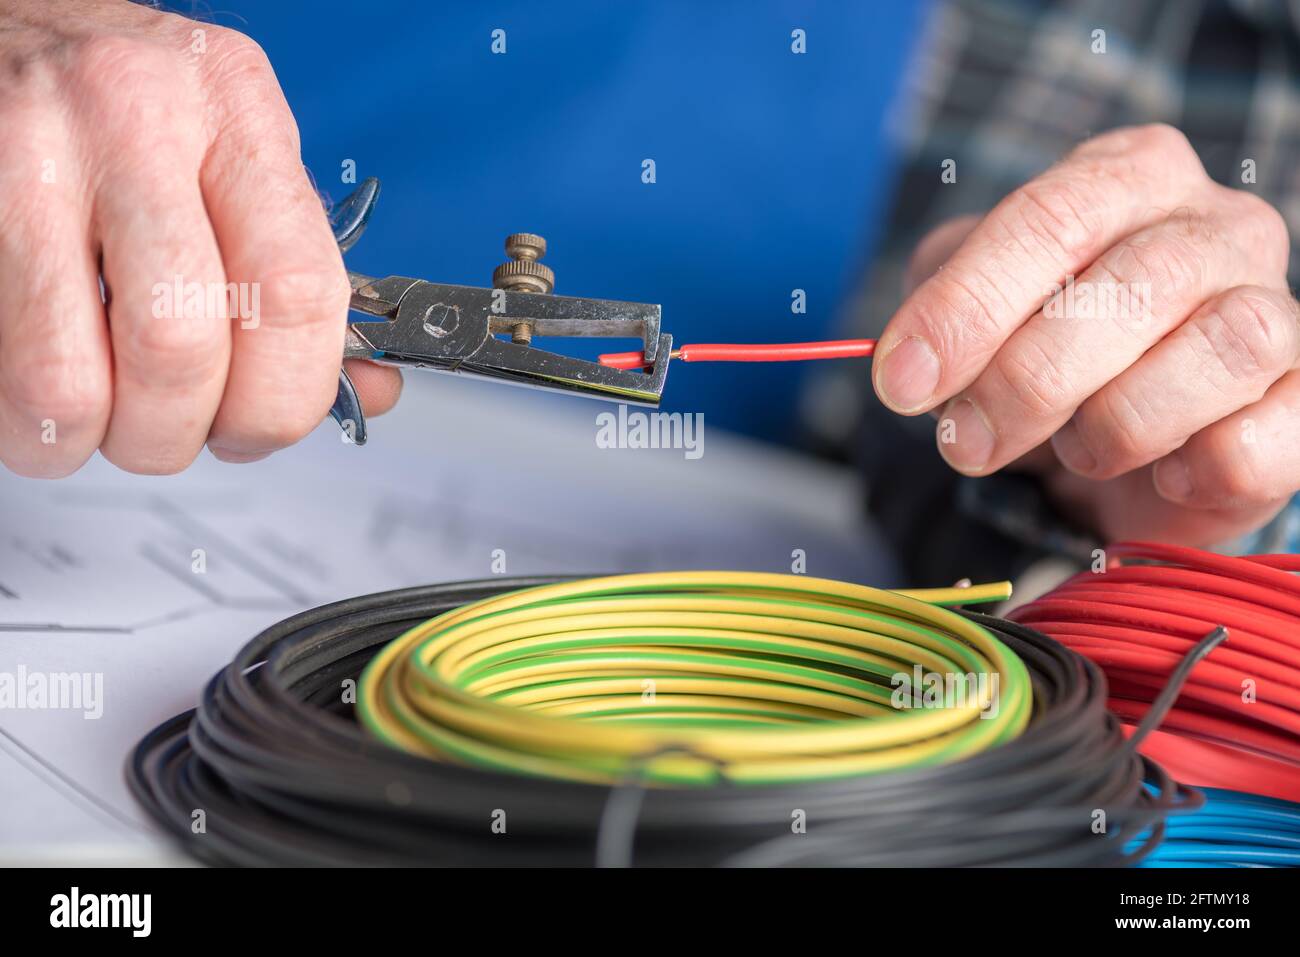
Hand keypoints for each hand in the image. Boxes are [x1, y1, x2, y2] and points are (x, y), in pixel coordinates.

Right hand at [0, 0, 399, 476]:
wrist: (3, 23)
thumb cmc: (128, 106)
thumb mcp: (237, 157)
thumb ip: (299, 271)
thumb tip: (369, 390)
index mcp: (235, 110)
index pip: (296, 292)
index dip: (286, 397)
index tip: (264, 426)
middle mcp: (133, 117)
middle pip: (181, 348)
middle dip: (181, 433)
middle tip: (173, 430)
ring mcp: (27, 154)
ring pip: (69, 381)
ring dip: (89, 437)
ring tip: (97, 413)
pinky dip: (22, 417)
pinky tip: (40, 375)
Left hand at [875, 124, 1297, 545]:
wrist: (1124, 438)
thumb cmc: (1043, 348)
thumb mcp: (974, 306)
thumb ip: (940, 309)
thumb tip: (913, 365)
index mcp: (1132, 176)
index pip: (1052, 218)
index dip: (969, 306)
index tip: (903, 383)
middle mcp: (1222, 227)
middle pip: (1130, 285)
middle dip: (1026, 381)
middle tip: (965, 442)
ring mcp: (1280, 312)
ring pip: (1223, 350)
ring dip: (1118, 422)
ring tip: (1076, 447)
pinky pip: (1262, 441)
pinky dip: (1198, 468)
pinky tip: (1162, 472)